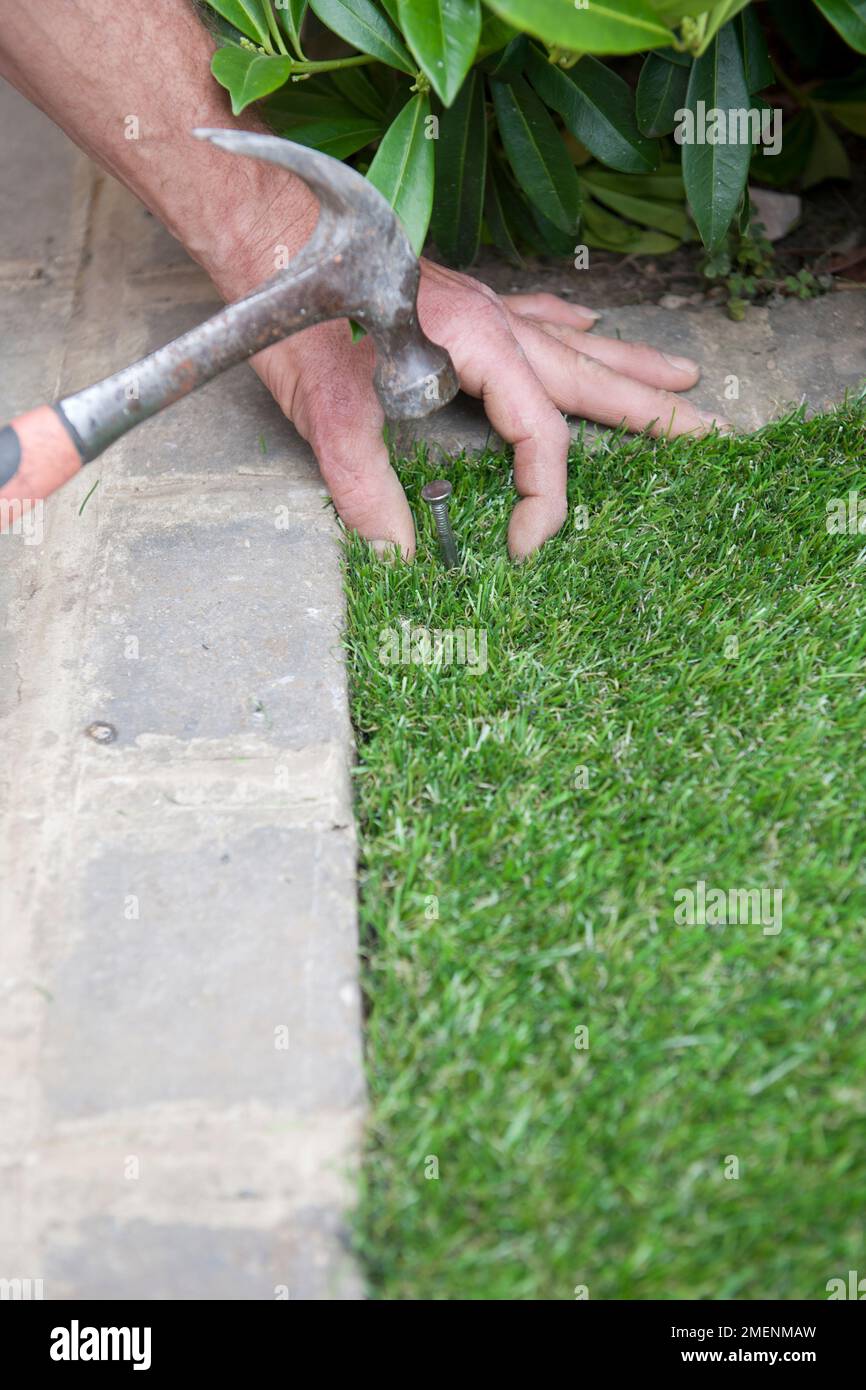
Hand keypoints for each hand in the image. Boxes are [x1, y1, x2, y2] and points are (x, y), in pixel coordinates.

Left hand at [253, 259, 724, 561]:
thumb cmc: (295, 316)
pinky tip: (592, 324)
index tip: (522, 548)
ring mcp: (480, 306)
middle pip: (589, 378)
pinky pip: (535, 314)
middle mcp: (492, 323)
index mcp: (476, 346)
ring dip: (628, 368)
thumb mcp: (327, 410)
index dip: (543, 498)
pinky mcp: (460, 300)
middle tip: (709, 432)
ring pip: (573, 344)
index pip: (538, 434)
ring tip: (683, 381)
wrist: (268, 236)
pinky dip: (570, 326)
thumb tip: (398, 559)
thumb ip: (365, 487)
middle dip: (652, 410)